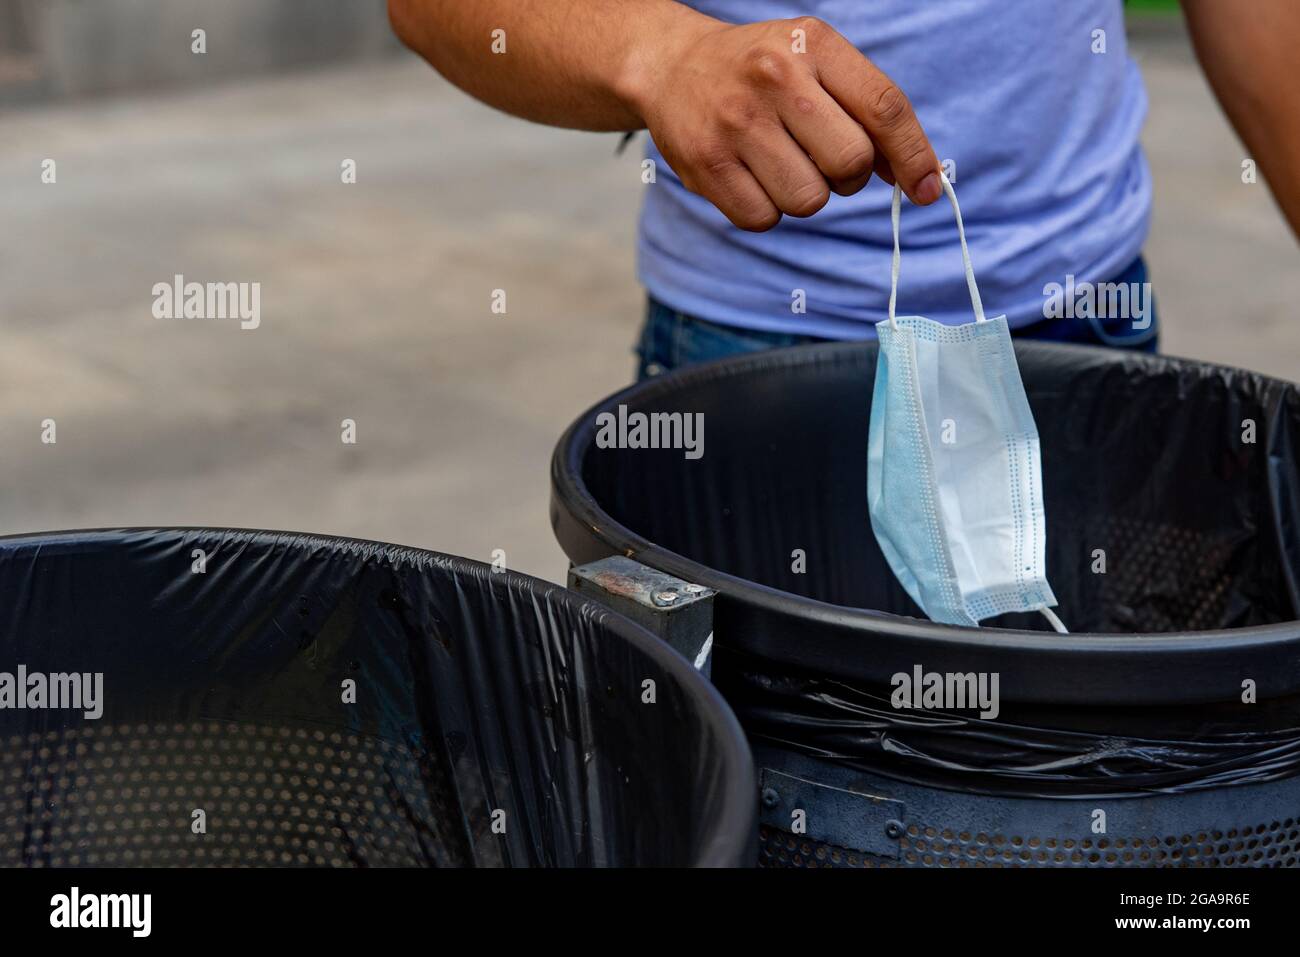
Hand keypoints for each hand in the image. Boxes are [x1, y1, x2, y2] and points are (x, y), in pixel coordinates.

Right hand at [627, 16, 941, 230]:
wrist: (671, 67)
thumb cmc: (761, 72)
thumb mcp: (816, 63)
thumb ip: (866, 110)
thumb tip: (916, 177)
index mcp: (813, 46)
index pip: (884, 108)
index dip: (914, 157)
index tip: (927, 190)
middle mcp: (774, 79)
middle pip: (851, 163)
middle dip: (848, 176)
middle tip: (823, 159)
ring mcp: (737, 124)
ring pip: (809, 200)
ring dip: (806, 195)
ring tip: (781, 164)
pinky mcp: (707, 165)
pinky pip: (765, 220)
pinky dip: (768, 210)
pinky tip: (752, 178)